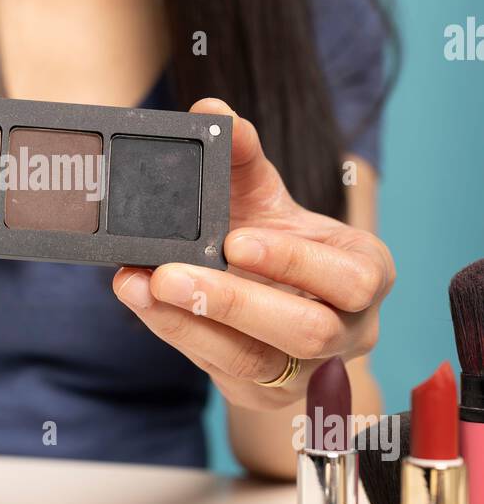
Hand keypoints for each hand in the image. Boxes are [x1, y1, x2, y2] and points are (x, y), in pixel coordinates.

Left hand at [112, 97, 394, 408]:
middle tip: (167, 274)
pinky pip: (220, 369)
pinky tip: (140, 301)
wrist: (266, 288)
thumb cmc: (275, 236)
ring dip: (191, 323)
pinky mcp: (261, 392)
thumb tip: (212, 111)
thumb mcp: (263, 194)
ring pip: (255, 361)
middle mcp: (349, 331)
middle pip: (305, 331)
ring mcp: (306, 371)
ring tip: (138, 286)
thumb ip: (241, 155)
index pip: (350, 279)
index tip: (235, 241)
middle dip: (233, 303)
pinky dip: (175, 332)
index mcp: (366, 275)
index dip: (295, 264)